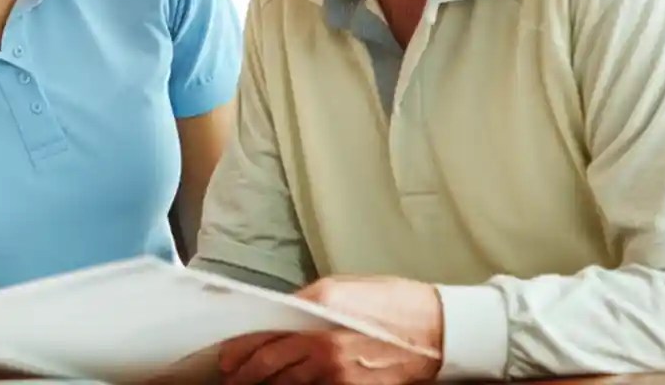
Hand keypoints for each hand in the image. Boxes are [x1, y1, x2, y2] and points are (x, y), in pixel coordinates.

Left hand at [218, 276, 443, 384]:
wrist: (437, 330)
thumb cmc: (393, 302)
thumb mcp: (344, 288)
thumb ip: (308, 302)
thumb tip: (282, 316)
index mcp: (317, 305)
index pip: (265, 330)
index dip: (240, 347)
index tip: (228, 355)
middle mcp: (322, 339)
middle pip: (269, 363)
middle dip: (245, 373)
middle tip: (232, 376)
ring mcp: (336, 369)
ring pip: (288, 382)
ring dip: (267, 384)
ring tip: (252, 384)